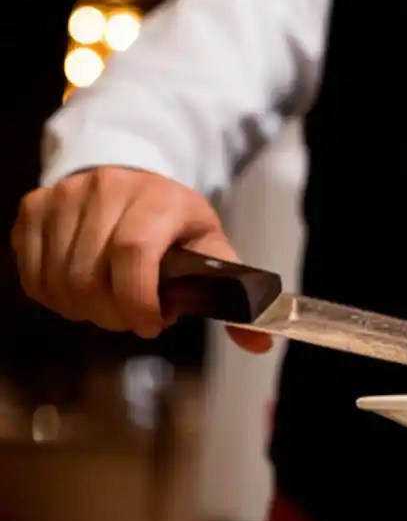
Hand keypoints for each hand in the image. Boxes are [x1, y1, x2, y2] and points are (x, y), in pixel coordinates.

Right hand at [10, 166, 271, 352]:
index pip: (134, 253)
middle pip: (90, 275)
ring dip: (83, 309)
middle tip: (132, 318)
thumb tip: (260, 344)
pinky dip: (54, 297)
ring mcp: (64, 196)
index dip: (137, 301)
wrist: (133, 177)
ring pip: (58, 279)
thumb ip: (233, 295)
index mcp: (159, 199)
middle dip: (112, 314)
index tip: (150, 326)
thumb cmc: (173, 219)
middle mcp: (108, 190)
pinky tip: (81, 293)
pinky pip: (31, 273)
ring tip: (110, 304)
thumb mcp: (211, 245)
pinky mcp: (34, 208)